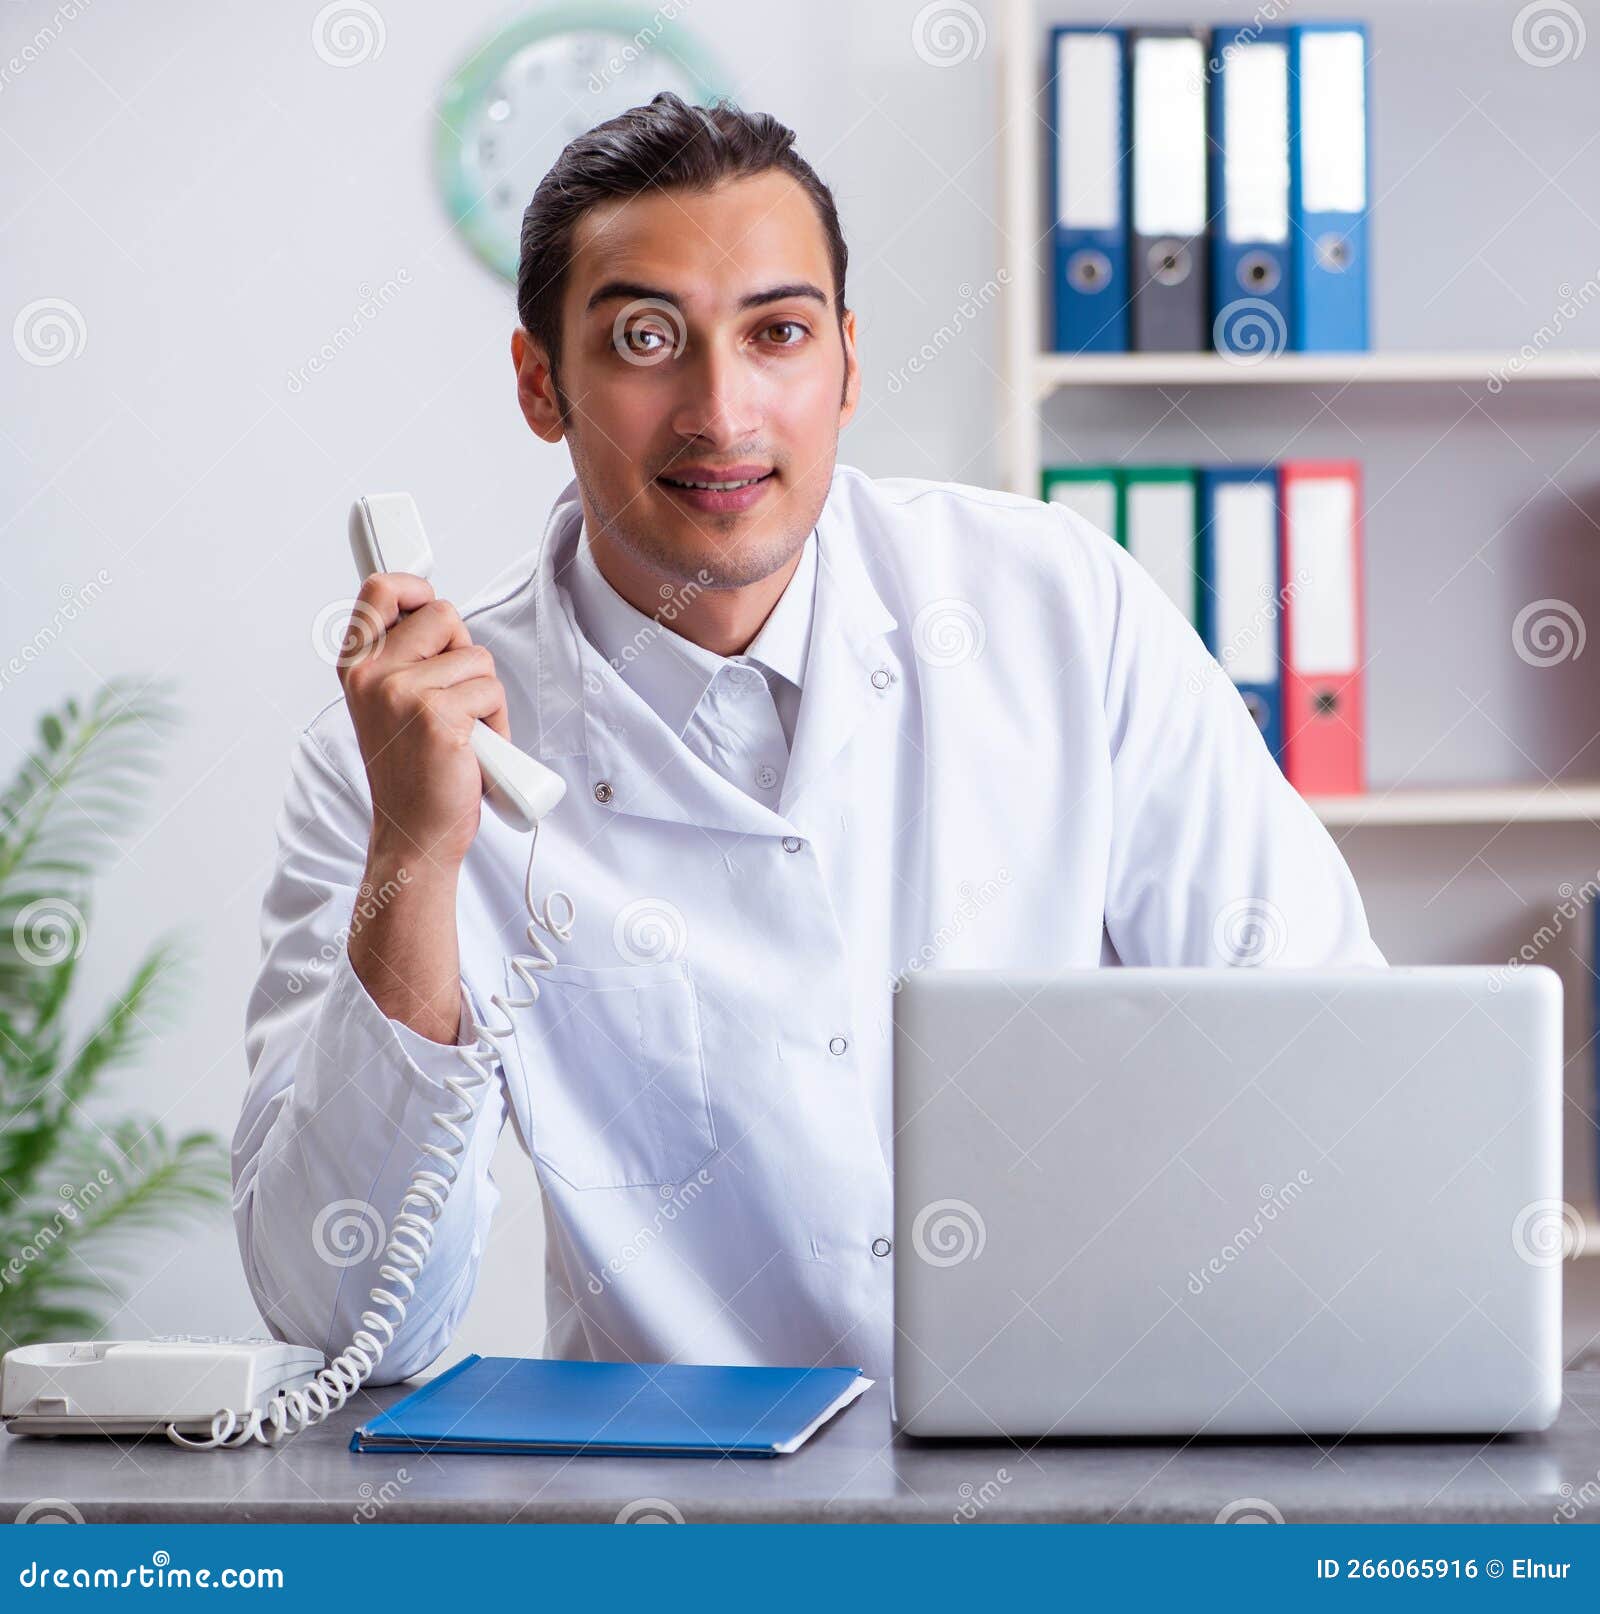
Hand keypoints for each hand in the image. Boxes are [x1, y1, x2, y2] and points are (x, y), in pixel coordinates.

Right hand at [338, 572, 511, 872]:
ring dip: (484, 696)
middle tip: (454, 695)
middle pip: (445, 615)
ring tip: (464, 731)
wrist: (414, 833)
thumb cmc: (411, 770)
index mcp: (357, 666)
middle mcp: (373, 675)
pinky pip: (491, 692)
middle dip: (464, 652)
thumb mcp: (388, 704)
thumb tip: (439, 614)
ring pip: (477, 657)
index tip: (430, 605)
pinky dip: (497, 722)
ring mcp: (403, 694)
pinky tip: (475, 748)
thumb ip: (404, 658)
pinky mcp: (439, 718)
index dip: (416, 588)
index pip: (381, 590)